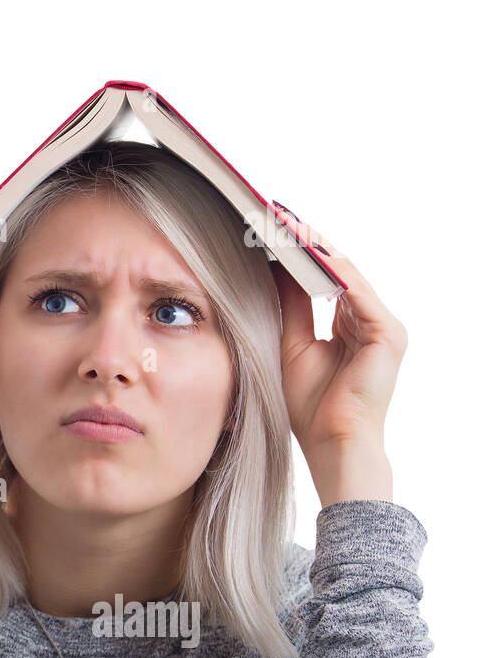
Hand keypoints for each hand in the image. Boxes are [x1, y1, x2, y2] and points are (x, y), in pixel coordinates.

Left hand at [272, 248, 404, 505]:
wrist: (331, 442)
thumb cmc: (310, 405)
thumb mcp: (291, 344)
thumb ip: (290, 307)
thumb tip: (272, 269)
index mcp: (352, 325)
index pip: (325, 278)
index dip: (300, 253)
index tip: (269, 230)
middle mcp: (372, 320)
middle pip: (338, 269)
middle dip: (306, 243)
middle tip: (274, 216)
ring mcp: (384, 326)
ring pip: (346, 274)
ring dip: (315, 249)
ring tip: (283, 226)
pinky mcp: (388, 333)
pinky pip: (355, 292)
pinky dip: (329, 271)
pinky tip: (304, 253)